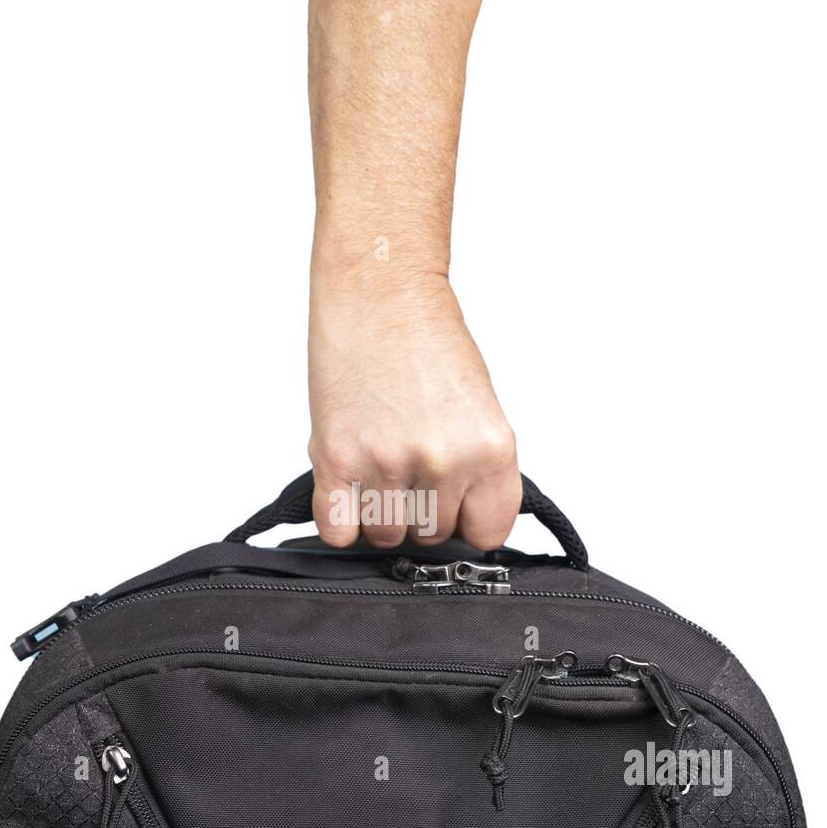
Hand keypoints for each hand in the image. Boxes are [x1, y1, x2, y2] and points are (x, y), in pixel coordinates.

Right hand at [308, 276, 518, 549]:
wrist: (380, 292)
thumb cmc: (427, 341)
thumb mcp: (479, 409)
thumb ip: (476, 471)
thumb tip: (461, 522)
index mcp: (490, 448)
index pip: (487, 533)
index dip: (468, 524)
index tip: (457, 511)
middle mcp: (442, 460)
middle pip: (432, 535)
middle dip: (422, 510)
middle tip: (410, 467)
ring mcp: (387, 462)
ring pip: (386, 535)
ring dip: (381, 513)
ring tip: (380, 467)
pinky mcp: (336, 459)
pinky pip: (339, 530)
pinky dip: (342, 518)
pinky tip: (349, 487)